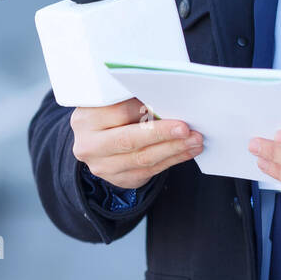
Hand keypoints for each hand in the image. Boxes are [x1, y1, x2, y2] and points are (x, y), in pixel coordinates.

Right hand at [71, 98, 203, 189]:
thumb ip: (132, 100)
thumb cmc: (110, 113)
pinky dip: (172, 160)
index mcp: (85, 119)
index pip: (118, 112)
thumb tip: (167, 99)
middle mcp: (88, 145)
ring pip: (143, 159)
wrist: (97, 142)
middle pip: (129, 140)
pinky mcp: (118, 179)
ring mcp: (102, 166)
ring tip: (195, 140)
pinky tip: (187, 151)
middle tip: (186, 129)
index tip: (170, 105)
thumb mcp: (112, 102)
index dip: (145, 110)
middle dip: (161, 134)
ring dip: (173, 149)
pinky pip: (150, 171)